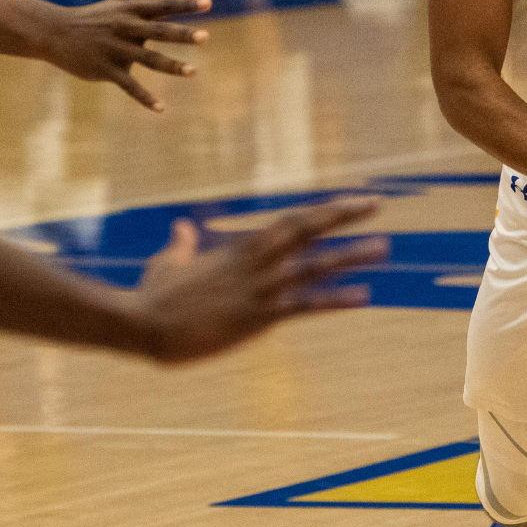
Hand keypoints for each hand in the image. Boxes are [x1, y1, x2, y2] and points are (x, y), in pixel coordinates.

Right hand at [38, 0, 211, 109]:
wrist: (57, 32)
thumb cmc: (100, 16)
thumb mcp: (127, 4)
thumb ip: (161, 0)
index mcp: (133, 10)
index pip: (164, 6)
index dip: (186, 5)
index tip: (208, 4)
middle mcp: (126, 28)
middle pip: (159, 31)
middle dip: (182, 34)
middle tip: (206, 37)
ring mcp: (117, 49)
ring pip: (148, 59)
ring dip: (171, 66)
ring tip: (193, 72)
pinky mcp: (106, 70)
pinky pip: (129, 86)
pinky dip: (145, 98)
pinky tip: (161, 109)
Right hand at [129, 198, 389, 362]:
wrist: (141, 324)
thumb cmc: (152, 296)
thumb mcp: (167, 262)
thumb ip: (180, 244)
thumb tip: (181, 227)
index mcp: (238, 252)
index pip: (288, 224)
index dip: (319, 212)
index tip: (346, 202)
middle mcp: (254, 264)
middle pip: (306, 230)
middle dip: (342, 216)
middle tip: (375, 203)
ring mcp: (258, 289)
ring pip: (314, 265)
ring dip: (351, 255)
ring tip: (384, 246)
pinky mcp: (257, 317)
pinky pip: (305, 305)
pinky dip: (336, 298)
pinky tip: (364, 295)